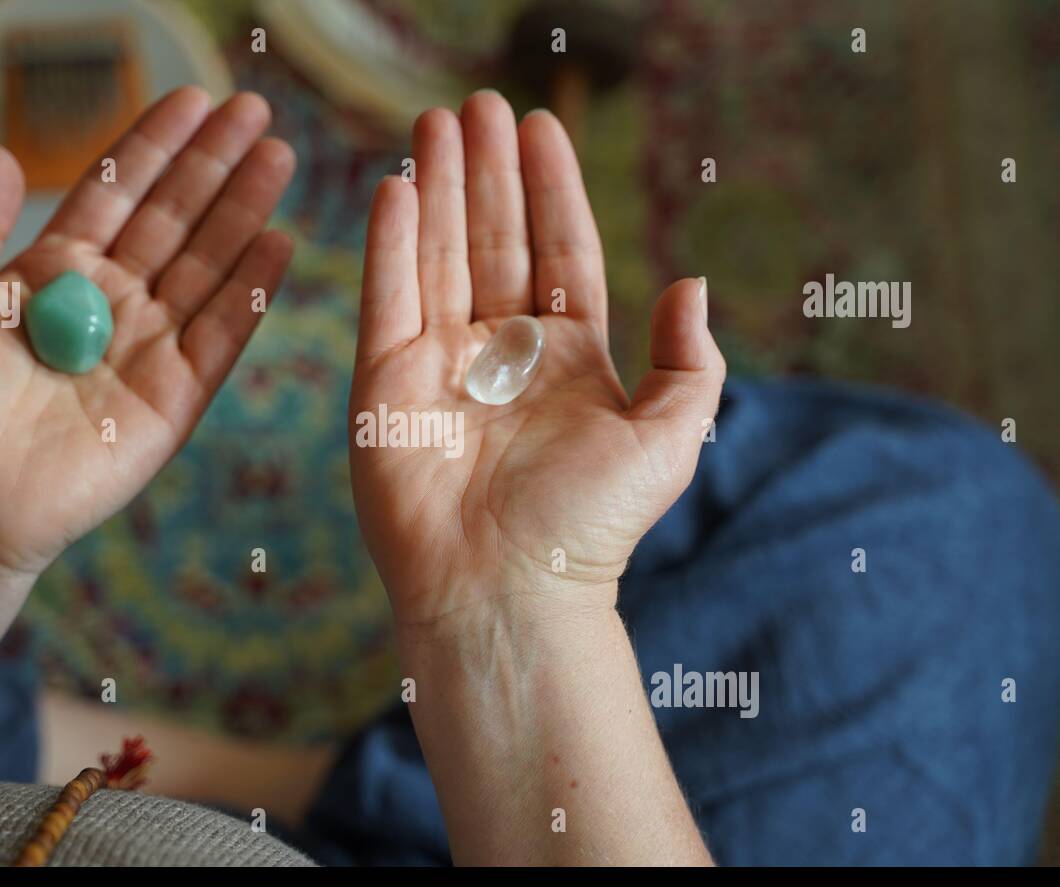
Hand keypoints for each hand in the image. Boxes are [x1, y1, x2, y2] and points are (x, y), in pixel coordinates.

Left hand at [0, 87, 294, 581]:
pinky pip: (221, 337)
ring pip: (207, 268)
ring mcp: (148, 352)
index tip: (196, 98)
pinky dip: (251, 292)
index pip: (118, 195)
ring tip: (279, 156)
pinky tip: (278, 242)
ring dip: (245, 212)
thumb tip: (3, 152)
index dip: (156, 146)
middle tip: (258, 113)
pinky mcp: (174, 401)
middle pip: (175, 222)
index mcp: (56, 274)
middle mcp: (111, 306)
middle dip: (215, 166)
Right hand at [350, 92, 723, 629]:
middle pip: (495, 240)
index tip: (540, 124)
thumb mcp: (669, 440)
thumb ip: (687, 363)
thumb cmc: (590, 526)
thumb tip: (691, 286)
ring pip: (440, 255)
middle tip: (477, 102)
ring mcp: (441, 367)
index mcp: (569, 360)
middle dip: (488, 171)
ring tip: (436, 120)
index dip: (552, 188)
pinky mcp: (386, 386)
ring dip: (440, 186)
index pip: (561, 253)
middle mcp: (502, 354)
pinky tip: (398, 187)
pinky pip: (389, 298)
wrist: (507, 592)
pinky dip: (391, 241)